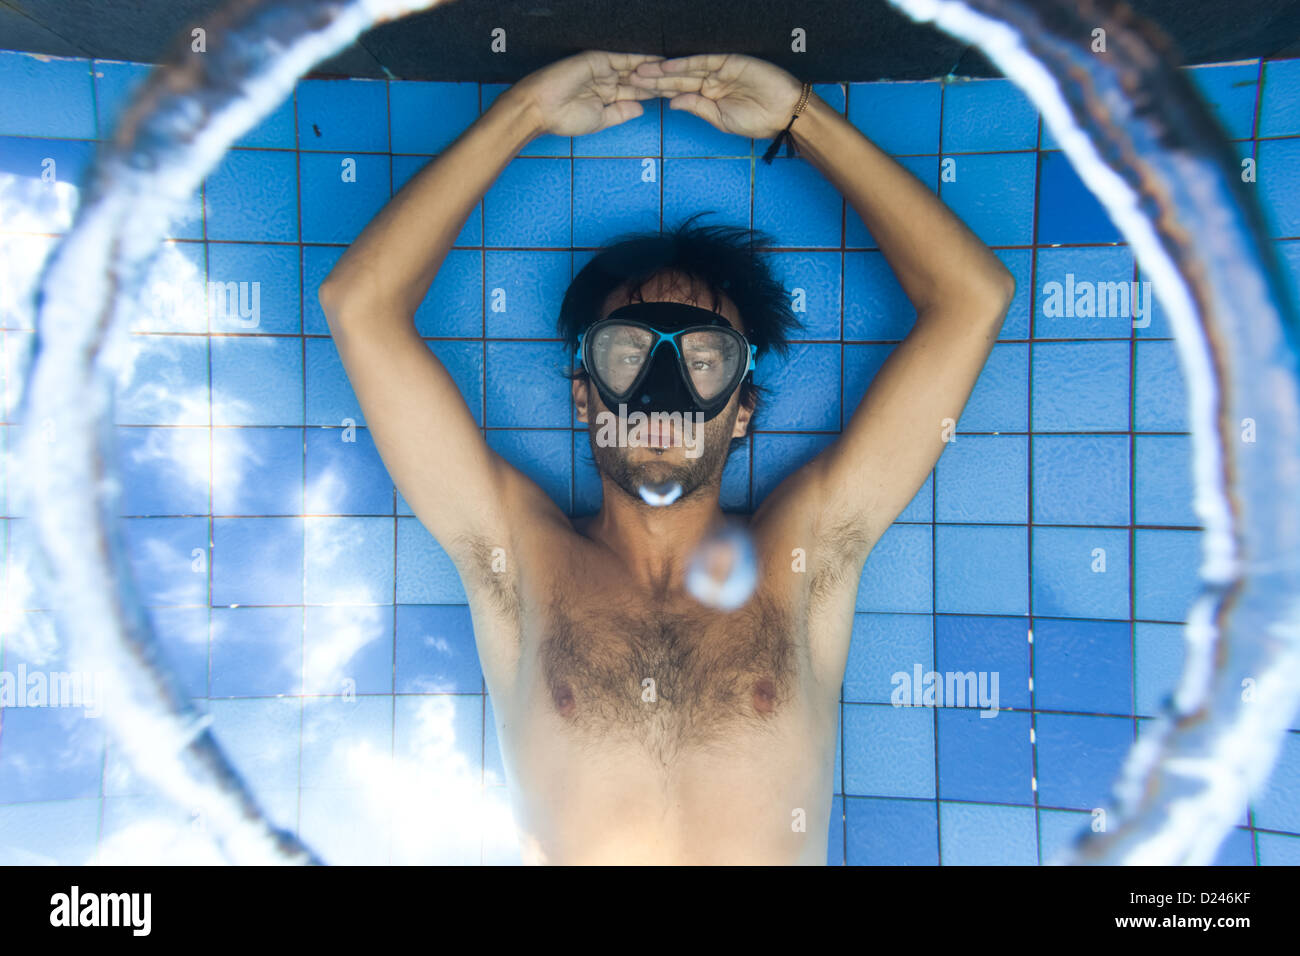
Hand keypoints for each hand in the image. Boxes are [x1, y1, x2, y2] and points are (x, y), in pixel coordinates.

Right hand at [506, 50, 664, 137]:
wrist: (541, 109)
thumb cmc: (564, 118)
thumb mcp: (600, 120)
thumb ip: (621, 113)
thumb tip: (641, 110)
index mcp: (609, 95)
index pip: (638, 93)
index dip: (657, 93)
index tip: (678, 94)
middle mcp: (609, 80)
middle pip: (641, 78)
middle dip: (661, 80)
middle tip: (685, 78)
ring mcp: (604, 68)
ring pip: (635, 67)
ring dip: (655, 69)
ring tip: (677, 68)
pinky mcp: (598, 58)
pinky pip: (624, 57)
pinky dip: (641, 58)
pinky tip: (658, 59)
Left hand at [627, 54, 804, 138]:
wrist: (785, 113)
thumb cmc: (757, 120)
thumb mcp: (721, 120)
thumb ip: (697, 108)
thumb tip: (671, 103)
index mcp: (706, 95)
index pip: (676, 91)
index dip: (656, 91)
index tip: (634, 92)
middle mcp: (709, 80)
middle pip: (675, 79)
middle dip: (652, 79)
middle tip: (628, 77)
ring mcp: (718, 69)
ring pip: (684, 69)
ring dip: (662, 70)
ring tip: (640, 71)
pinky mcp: (729, 61)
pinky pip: (702, 61)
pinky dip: (684, 64)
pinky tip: (666, 67)